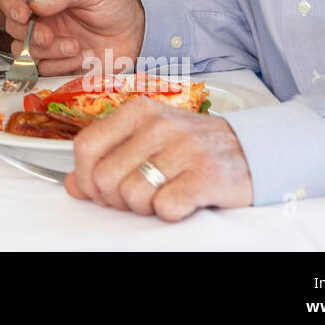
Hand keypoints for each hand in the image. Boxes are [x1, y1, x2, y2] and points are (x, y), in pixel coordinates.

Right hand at [0, 0, 145, 75]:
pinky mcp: (55, 65)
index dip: (9, 5)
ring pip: (24, 52)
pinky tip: (81, 57)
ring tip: (76, 46)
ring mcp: (45, 44)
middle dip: (31, 35)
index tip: (23, 15)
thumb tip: (36, 2)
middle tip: (50, 35)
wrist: (135, 35)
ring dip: (48, 53)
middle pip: (12, 29)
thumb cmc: (112, 6)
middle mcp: (38, 19)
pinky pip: (42, 70)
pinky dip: (61, 66)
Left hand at [65, 97, 253, 220]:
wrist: (252, 150)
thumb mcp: (147, 140)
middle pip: (105, 176)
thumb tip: (72, 184)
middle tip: (134, 199)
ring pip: (132, 194)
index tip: (98, 190)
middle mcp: (159, 125)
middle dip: (114, 199)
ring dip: (142, 208)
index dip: (85, 177)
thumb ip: (107, 157)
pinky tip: (181, 202)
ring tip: (160, 197)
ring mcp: (184, 148)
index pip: (86, 146)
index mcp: (138, 111)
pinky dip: (169, 213)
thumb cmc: (194, 146)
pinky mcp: (206, 175)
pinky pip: (165, 207)